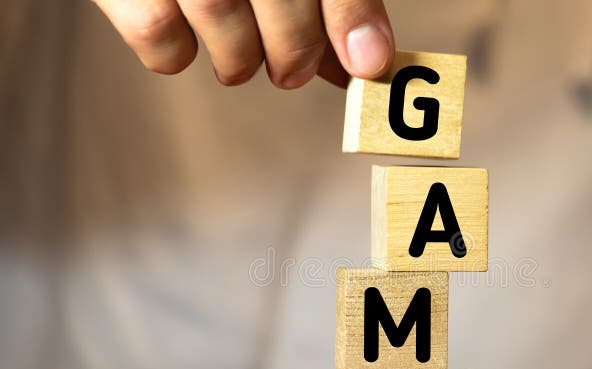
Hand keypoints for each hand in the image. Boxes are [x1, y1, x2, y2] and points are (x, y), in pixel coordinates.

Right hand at [91, 0, 394, 87]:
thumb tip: (363, 58)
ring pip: (219, 17)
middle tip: (290, 70)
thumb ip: (327, 0)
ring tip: (238, 54)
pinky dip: (176, 54)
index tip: (367, 63)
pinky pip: (157, 34)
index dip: (350, 15)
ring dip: (238, 59)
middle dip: (293, 52)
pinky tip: (183, 33)